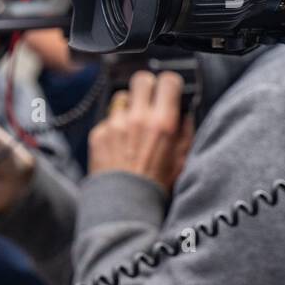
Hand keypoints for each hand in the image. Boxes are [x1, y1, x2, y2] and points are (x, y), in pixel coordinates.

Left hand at [87, 70, 193, 193]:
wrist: (125, 205)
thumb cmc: (156, 185)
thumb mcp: (182, 159)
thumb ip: (186, 131)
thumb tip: (185, 111)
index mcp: (163, 124)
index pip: (168, 80)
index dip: (170, 84)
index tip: (169, 91)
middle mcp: (138, 119)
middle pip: (141, 79)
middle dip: (148, 87)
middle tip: (150, 100)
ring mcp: (115, 125)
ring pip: (122, 97)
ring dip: (129, 106)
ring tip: (133, 124)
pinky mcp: (99, 133)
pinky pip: (108, 118)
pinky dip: (115, 125)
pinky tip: (120, 142)